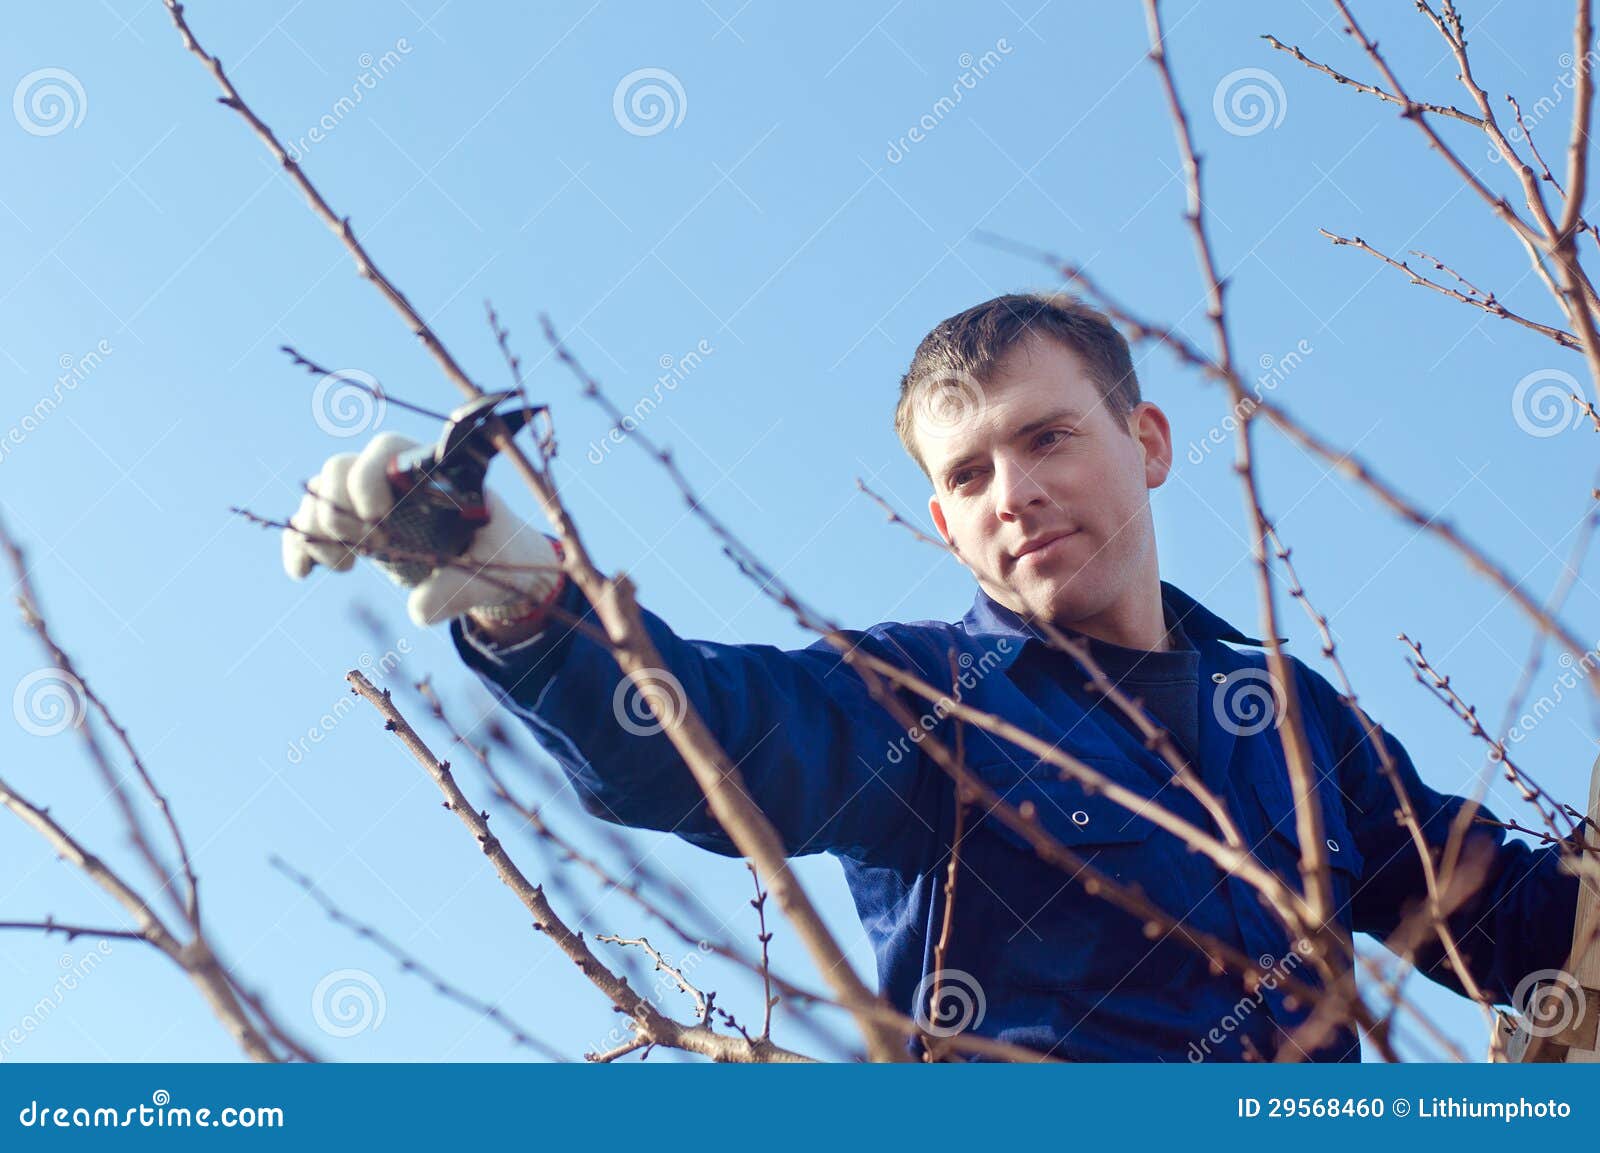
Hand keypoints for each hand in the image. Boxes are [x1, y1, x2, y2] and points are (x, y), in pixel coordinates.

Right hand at [281, 432, 561, 627]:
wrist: (492, 562)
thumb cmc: (497, 550)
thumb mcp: (492, 568)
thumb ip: (460, 585)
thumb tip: (418, 609)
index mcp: (428, 466)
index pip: (384, 448)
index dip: (369, 479)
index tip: (379, 522)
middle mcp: (390, 473)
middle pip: (337, 469)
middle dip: (340, 511)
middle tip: (372, 550)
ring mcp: (364, 497)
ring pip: (317, 495)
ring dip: (318, 532)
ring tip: (348, 567)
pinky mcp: (350, 526)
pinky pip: (309, 526)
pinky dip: (299, 547)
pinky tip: (302, 573)